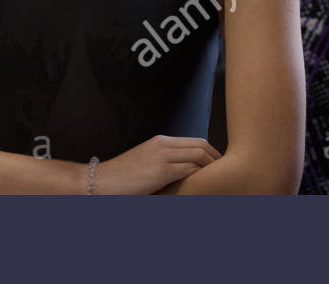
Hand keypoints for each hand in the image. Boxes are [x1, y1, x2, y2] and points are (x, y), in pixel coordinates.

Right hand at [94, 135, 220, 194]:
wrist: (101, 181)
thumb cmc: (121, 178)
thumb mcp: (145, 164)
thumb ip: (163, 164)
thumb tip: (181, 175)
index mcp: (160, 141)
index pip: (195, 141)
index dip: (211, 153)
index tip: (219, 166)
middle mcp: (163, 144)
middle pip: (201, 146)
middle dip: (217, 159)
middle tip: (227, 173)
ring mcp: (162, 156)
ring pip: (199, 157)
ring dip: (213, 169)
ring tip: (222, 181)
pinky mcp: (161, 171)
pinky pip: (190, 170)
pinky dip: (201, 177)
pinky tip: (206, 187)